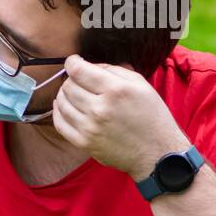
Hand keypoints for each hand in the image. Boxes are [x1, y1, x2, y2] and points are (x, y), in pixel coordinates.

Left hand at [51, 55, 188, 179]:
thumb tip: (90, 65)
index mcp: (116, 90)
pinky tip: (64, 107)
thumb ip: (115, 70)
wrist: (157, 154)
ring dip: (64, 94)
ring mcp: (90, 127)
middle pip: (68, 86)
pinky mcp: (84, 143)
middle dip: (71, 79)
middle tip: (78, 80)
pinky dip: (58, 112)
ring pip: (62, 102)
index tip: (74, 62)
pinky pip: (60, 123)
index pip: (79, 70)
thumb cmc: (152, 117)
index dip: (72, 62)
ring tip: (73, 93)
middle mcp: (100, 108)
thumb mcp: (141, 85)